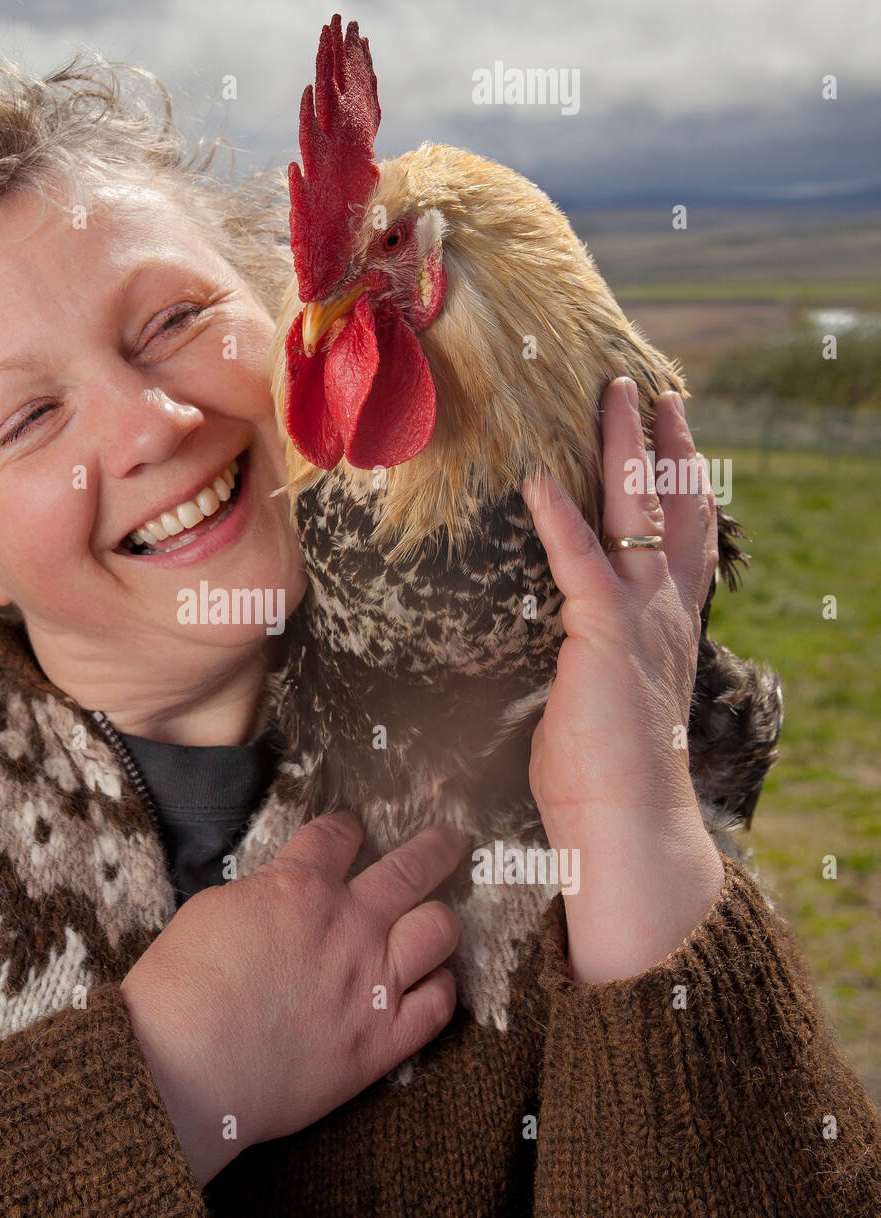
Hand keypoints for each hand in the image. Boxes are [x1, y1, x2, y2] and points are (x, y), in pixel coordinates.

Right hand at [119, 811, 467, 1185]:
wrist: (187, 1069)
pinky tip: (433, 982)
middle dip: (434, 849)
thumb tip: (275, 901)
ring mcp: (374, 982)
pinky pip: (439, 1004)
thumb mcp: (210, 910)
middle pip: (411, 868)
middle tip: (448, 841)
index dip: (347, 828)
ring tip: (441, 916)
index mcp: (300, 886)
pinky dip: (440, 987)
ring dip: (440, 918)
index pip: (337, 836)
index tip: (353, 829)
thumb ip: (258, 896)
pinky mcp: (384, 1040)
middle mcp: (350, 924)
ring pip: (439, 930)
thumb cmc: (180, 991)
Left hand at [520, 377, 725, 982]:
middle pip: (672, 506)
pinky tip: (535, 476)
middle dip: (663, 444)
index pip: (681, 539)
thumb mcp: (597, 700)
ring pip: (638, 511)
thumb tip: (556, 657)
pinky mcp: (605, 632)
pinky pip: (579, 557)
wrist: (627, 826)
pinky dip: (557, 514)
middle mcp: (665, 612)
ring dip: (624, 448)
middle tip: (654, 390)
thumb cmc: (603, 777)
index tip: (673, 440)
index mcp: (666, 628)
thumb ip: (585, 661)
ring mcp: (641, 618)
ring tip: (615, 395)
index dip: (681, 485)